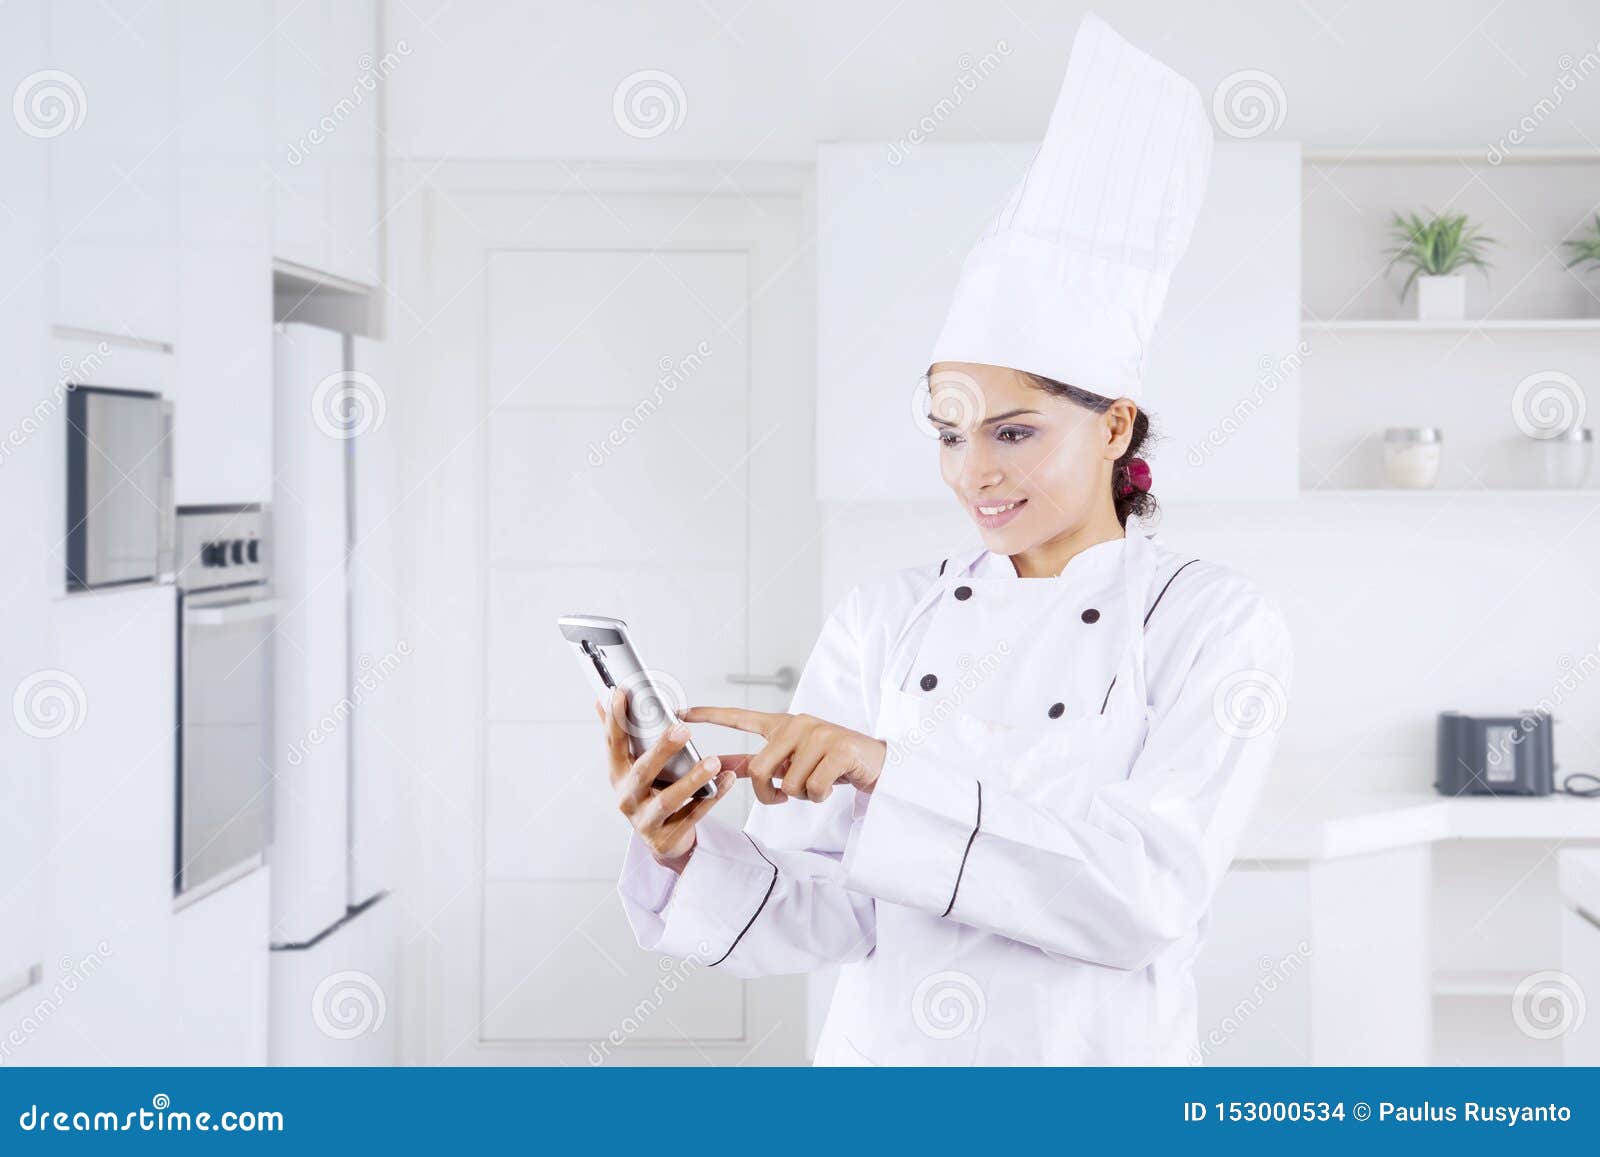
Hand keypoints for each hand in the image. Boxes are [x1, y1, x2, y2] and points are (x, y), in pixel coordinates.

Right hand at [598, 688, 733, 870]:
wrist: (662, 840)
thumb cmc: (649, 795)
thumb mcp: (631, 768)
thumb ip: (620, 737)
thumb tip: (601, 700)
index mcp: (617, 776)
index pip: (613, 745)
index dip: (614, 720)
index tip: (621, 693)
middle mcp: (627, 799)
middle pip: (642, 772)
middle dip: (662, 750)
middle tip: (684, 730)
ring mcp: (645, 821)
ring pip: (669, 800)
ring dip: (692, 779)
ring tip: (713, 762)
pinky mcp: (666, 838)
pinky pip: (693, 815)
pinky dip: (712, 797)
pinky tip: (726, 780)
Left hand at [682, 706, 887, 803]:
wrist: (877, 763)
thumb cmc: (832, 764)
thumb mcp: (794, 759)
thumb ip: (762, 761)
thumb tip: (723, 766)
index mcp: (783, 724)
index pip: (740, 717)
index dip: (709, 716)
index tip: (681, 713)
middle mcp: (798, 724)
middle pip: (759, 769)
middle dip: (768, 793)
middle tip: (784, 796)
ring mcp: (819, 735)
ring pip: (787, 783)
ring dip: (800, 795)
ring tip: (817, 784)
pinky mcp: (839, 749)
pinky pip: (813, 788)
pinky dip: (819, 797)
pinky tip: (832, 784)